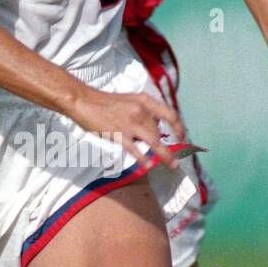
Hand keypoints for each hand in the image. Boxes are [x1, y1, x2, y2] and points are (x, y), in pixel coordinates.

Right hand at [66, 85, 185, 170]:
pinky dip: (143, 159)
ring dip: (165, 156)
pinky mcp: (119, 135)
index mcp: (145, 101)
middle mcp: (141, 111)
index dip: (179, 127)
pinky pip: (135, 150)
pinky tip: (148, 166)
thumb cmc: (106, 102)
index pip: (170, 115)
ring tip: (172, 166)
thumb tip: (154, 128)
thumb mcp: (130, 100)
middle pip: (160, 133)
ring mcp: (130, 123)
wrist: (85, 101)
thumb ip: (144, 112)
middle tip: (174, 159)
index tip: (182, 137)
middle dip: (168, 147)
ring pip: (154, 143)